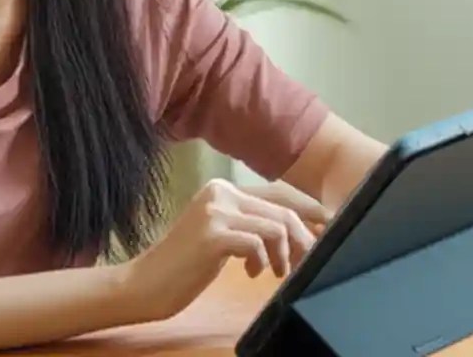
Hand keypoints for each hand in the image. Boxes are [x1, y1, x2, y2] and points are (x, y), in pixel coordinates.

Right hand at [122, 178, 324, 321]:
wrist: (145, 284)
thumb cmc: (186, 265)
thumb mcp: (222, 235)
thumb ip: (252, 225)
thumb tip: (300, 229)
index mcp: (223, 188)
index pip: (278, 194)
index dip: (308, 211)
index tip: (327, 227)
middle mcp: (220, 192)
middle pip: (282, 209)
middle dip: (303, 237)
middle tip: (309, 260)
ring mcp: (216, 211)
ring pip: (276, 226)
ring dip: (285, 254)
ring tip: (276, 272)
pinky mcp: (213, 235)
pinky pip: (258, 243)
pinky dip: (263, 261)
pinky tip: (252, 273)